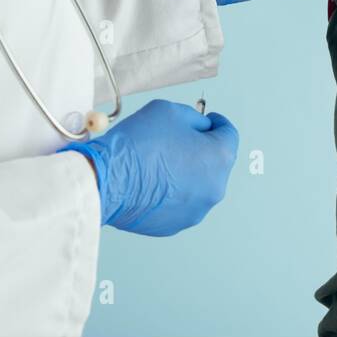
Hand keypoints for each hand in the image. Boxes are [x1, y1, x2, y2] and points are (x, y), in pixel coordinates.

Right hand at [59, 99, 238, 236]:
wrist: (106, 180)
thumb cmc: (137, 144)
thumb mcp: (171, 111)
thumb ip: (195, 119)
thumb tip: (201, 128)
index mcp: (219, 158)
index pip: (229, 134)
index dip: (218, 123)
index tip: (210, 121)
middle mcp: (214, 188)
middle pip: (216, 162)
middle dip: (202, 149)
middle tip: (178, 139)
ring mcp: (196, 210)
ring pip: (199, 184)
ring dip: (187, 172)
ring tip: (160, 161)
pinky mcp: (176, 224)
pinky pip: (181, 202)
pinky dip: (173, 191)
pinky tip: (152, 180)